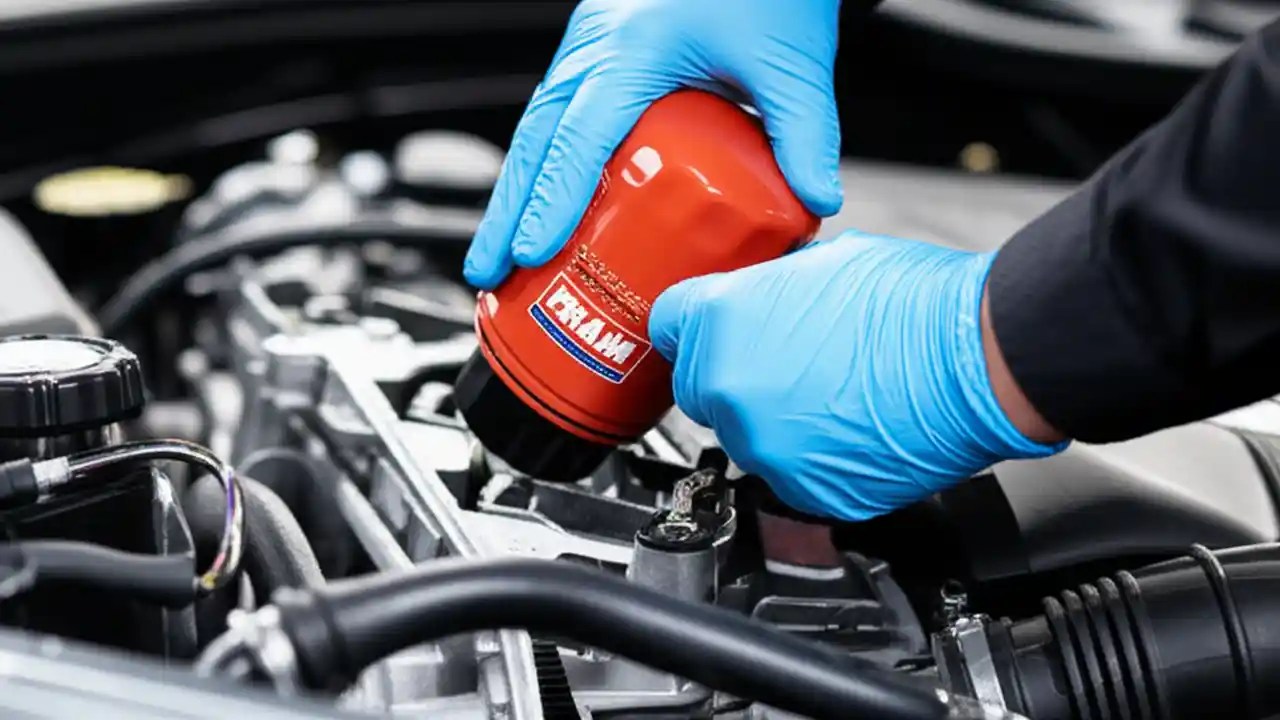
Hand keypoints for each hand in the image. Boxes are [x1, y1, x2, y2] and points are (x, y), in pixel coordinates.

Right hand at [463, 0, 844, 289]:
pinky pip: (562, 112)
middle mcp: (596, 44)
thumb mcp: (788, 57)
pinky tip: (550, 202)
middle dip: (507, 210)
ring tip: (504, 250)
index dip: (551, 203)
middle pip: (534, 139)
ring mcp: (592, 43)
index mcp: (630, 47)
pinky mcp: (603, 47)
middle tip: (487, 271)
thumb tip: (813, 201)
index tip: (531, 254)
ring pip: (538, 126)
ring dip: (518, 190)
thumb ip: (802, 132)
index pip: (577, 139)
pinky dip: (548, 163)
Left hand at [648, 232, 1066, 520]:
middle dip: (731, 371)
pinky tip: (845, 426)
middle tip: (782, 361)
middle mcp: (727, 387)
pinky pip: (785, 472)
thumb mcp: (824, 261)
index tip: (707, 329)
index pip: (668, 324)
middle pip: (698, 385)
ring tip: (827, 393)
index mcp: (721, 320)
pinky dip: (807, 455)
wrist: (975, 363)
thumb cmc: (914, 305)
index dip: (694, 323)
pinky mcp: (801, 489)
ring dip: (770, 418)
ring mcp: (761, 446)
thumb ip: (771, 286)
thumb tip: (764, 295)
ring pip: (743, 433)